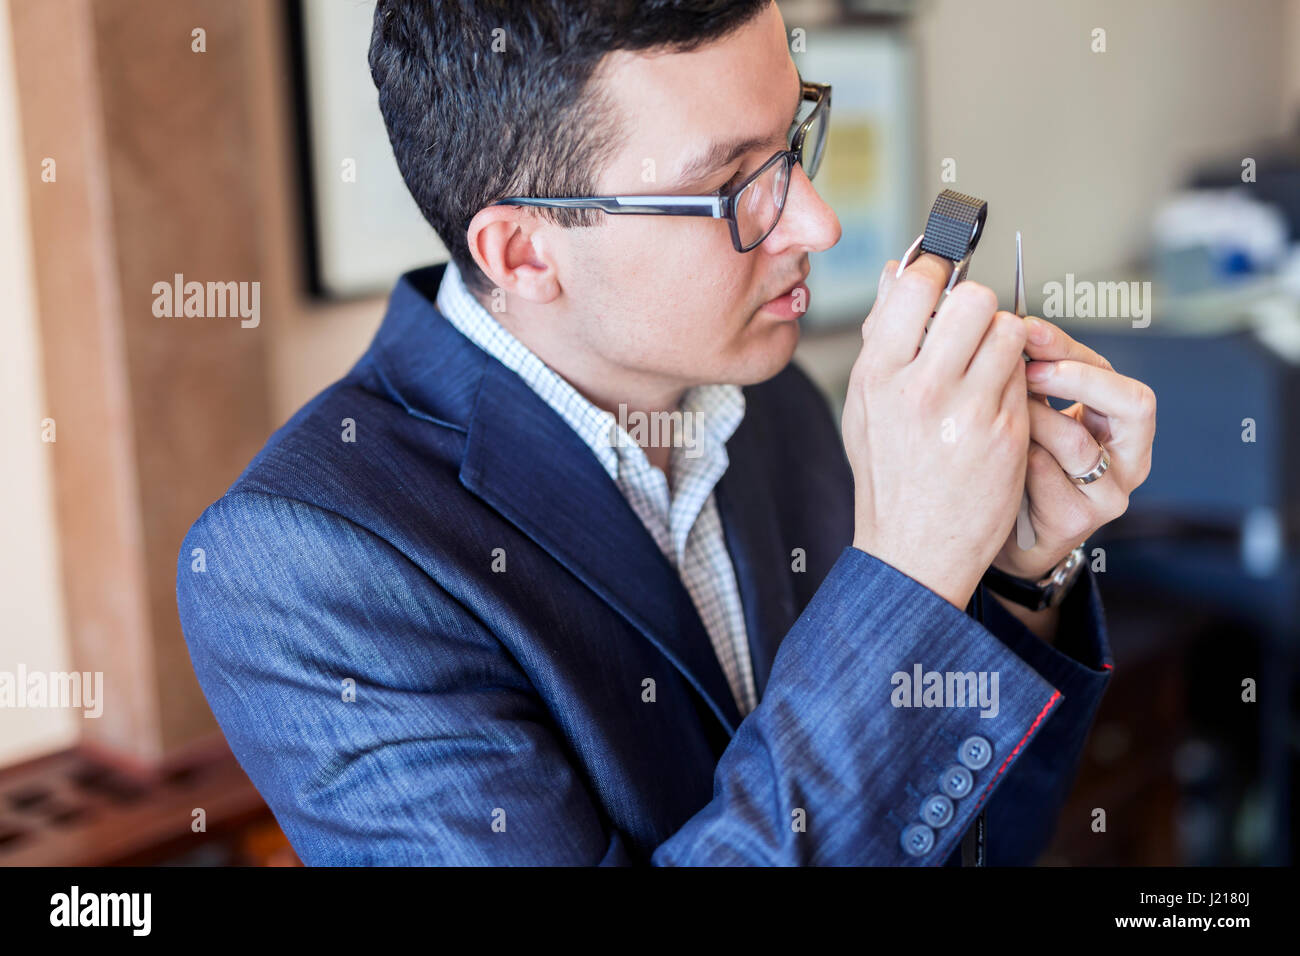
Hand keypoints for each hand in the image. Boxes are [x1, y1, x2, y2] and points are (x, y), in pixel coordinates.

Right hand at [845, 256, 1029, 609]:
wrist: (912, 549)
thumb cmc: (886, 473)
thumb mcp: (864, 403)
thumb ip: (882, 335)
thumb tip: (899, 271)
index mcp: (878, 374)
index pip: (918, 285)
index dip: (937, 272)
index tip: (943, 279)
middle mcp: (921, 388)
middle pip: (974, 298)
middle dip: (978, 306)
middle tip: (972, 328)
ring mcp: (968, 411)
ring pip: (1010, 331)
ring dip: (1005, 340)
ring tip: (988, 365)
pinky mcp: (1007, 432)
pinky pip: (1025, 375)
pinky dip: (1017, 379)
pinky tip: (997, 402)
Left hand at [991, 315, 1155, 580]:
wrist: (1004, 532)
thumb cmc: (1020, 464)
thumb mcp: (1036, 413)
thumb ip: (1038, 376)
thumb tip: (1015, 325)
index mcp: (1124, 427)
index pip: (1118, 378)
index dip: (1073, 350)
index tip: (1028, 331)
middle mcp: (1131, 460)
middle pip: (1134, 405)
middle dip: (1076, 379)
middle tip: (1027, 370)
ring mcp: (1108, 495)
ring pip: (1078, 442)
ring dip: (1034, 420)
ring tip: (1001, 414)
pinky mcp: (1077, 521)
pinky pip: (1046, 476)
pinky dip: (1016, 458)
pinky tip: (994, 455)